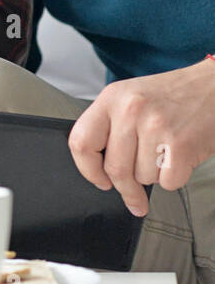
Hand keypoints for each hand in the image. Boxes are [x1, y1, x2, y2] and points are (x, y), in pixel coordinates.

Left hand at [68, 59, 214, 215]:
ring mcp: (156, 127)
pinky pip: (167, 182)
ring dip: (153, 175)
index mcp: (112, 98)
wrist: (213, 87)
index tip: (99, 181)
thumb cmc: (172, 95)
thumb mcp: (130, 97)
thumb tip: (99, 168)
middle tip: (133, 196)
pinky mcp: (181, 145)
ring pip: (142, 177)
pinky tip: (178, 157)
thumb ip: (110, 126)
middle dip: (125, 189)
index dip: (87, 169)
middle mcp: (131, 111)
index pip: (81, 142)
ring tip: (164, 152)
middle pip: (114, 168)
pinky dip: (173, 177)